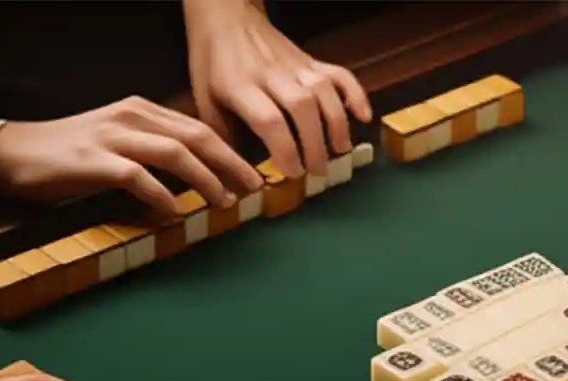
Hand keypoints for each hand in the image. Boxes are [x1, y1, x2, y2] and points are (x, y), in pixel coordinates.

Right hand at [0, 96, 263, 214]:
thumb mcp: (121, 142)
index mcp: (142, 110)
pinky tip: (176, 211)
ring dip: (206, 180)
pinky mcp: (94, 161)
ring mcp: (112, 136)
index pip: (199, 128)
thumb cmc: (73, 155)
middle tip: (253, 190)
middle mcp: (131, 117)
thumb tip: (203, 175)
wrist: (15, 153)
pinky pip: (138, 177)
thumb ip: (157, 151)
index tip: (253, 177)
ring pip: (175, 153)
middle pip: (197, 137)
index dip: (231, 153)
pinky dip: (162, 195)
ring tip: (224, 202)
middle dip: (231, 164)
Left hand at [184, 0, 371, 177]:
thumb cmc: (212, 61)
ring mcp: (295, 65)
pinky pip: (339, 74)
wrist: (226, 14)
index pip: (270, 121)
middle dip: (314, 144)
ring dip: (337, 126)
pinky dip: (356, 94)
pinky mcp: (311, 60)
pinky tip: (363, 116)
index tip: (293, 173)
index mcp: (239, 86)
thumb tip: (235, 176)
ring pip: (324, 94)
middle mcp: (271, 74)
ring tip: (339, 151)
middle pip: (302, 109)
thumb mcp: (204, 98)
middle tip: (318, 170)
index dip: (286, 150)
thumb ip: (222, 135)